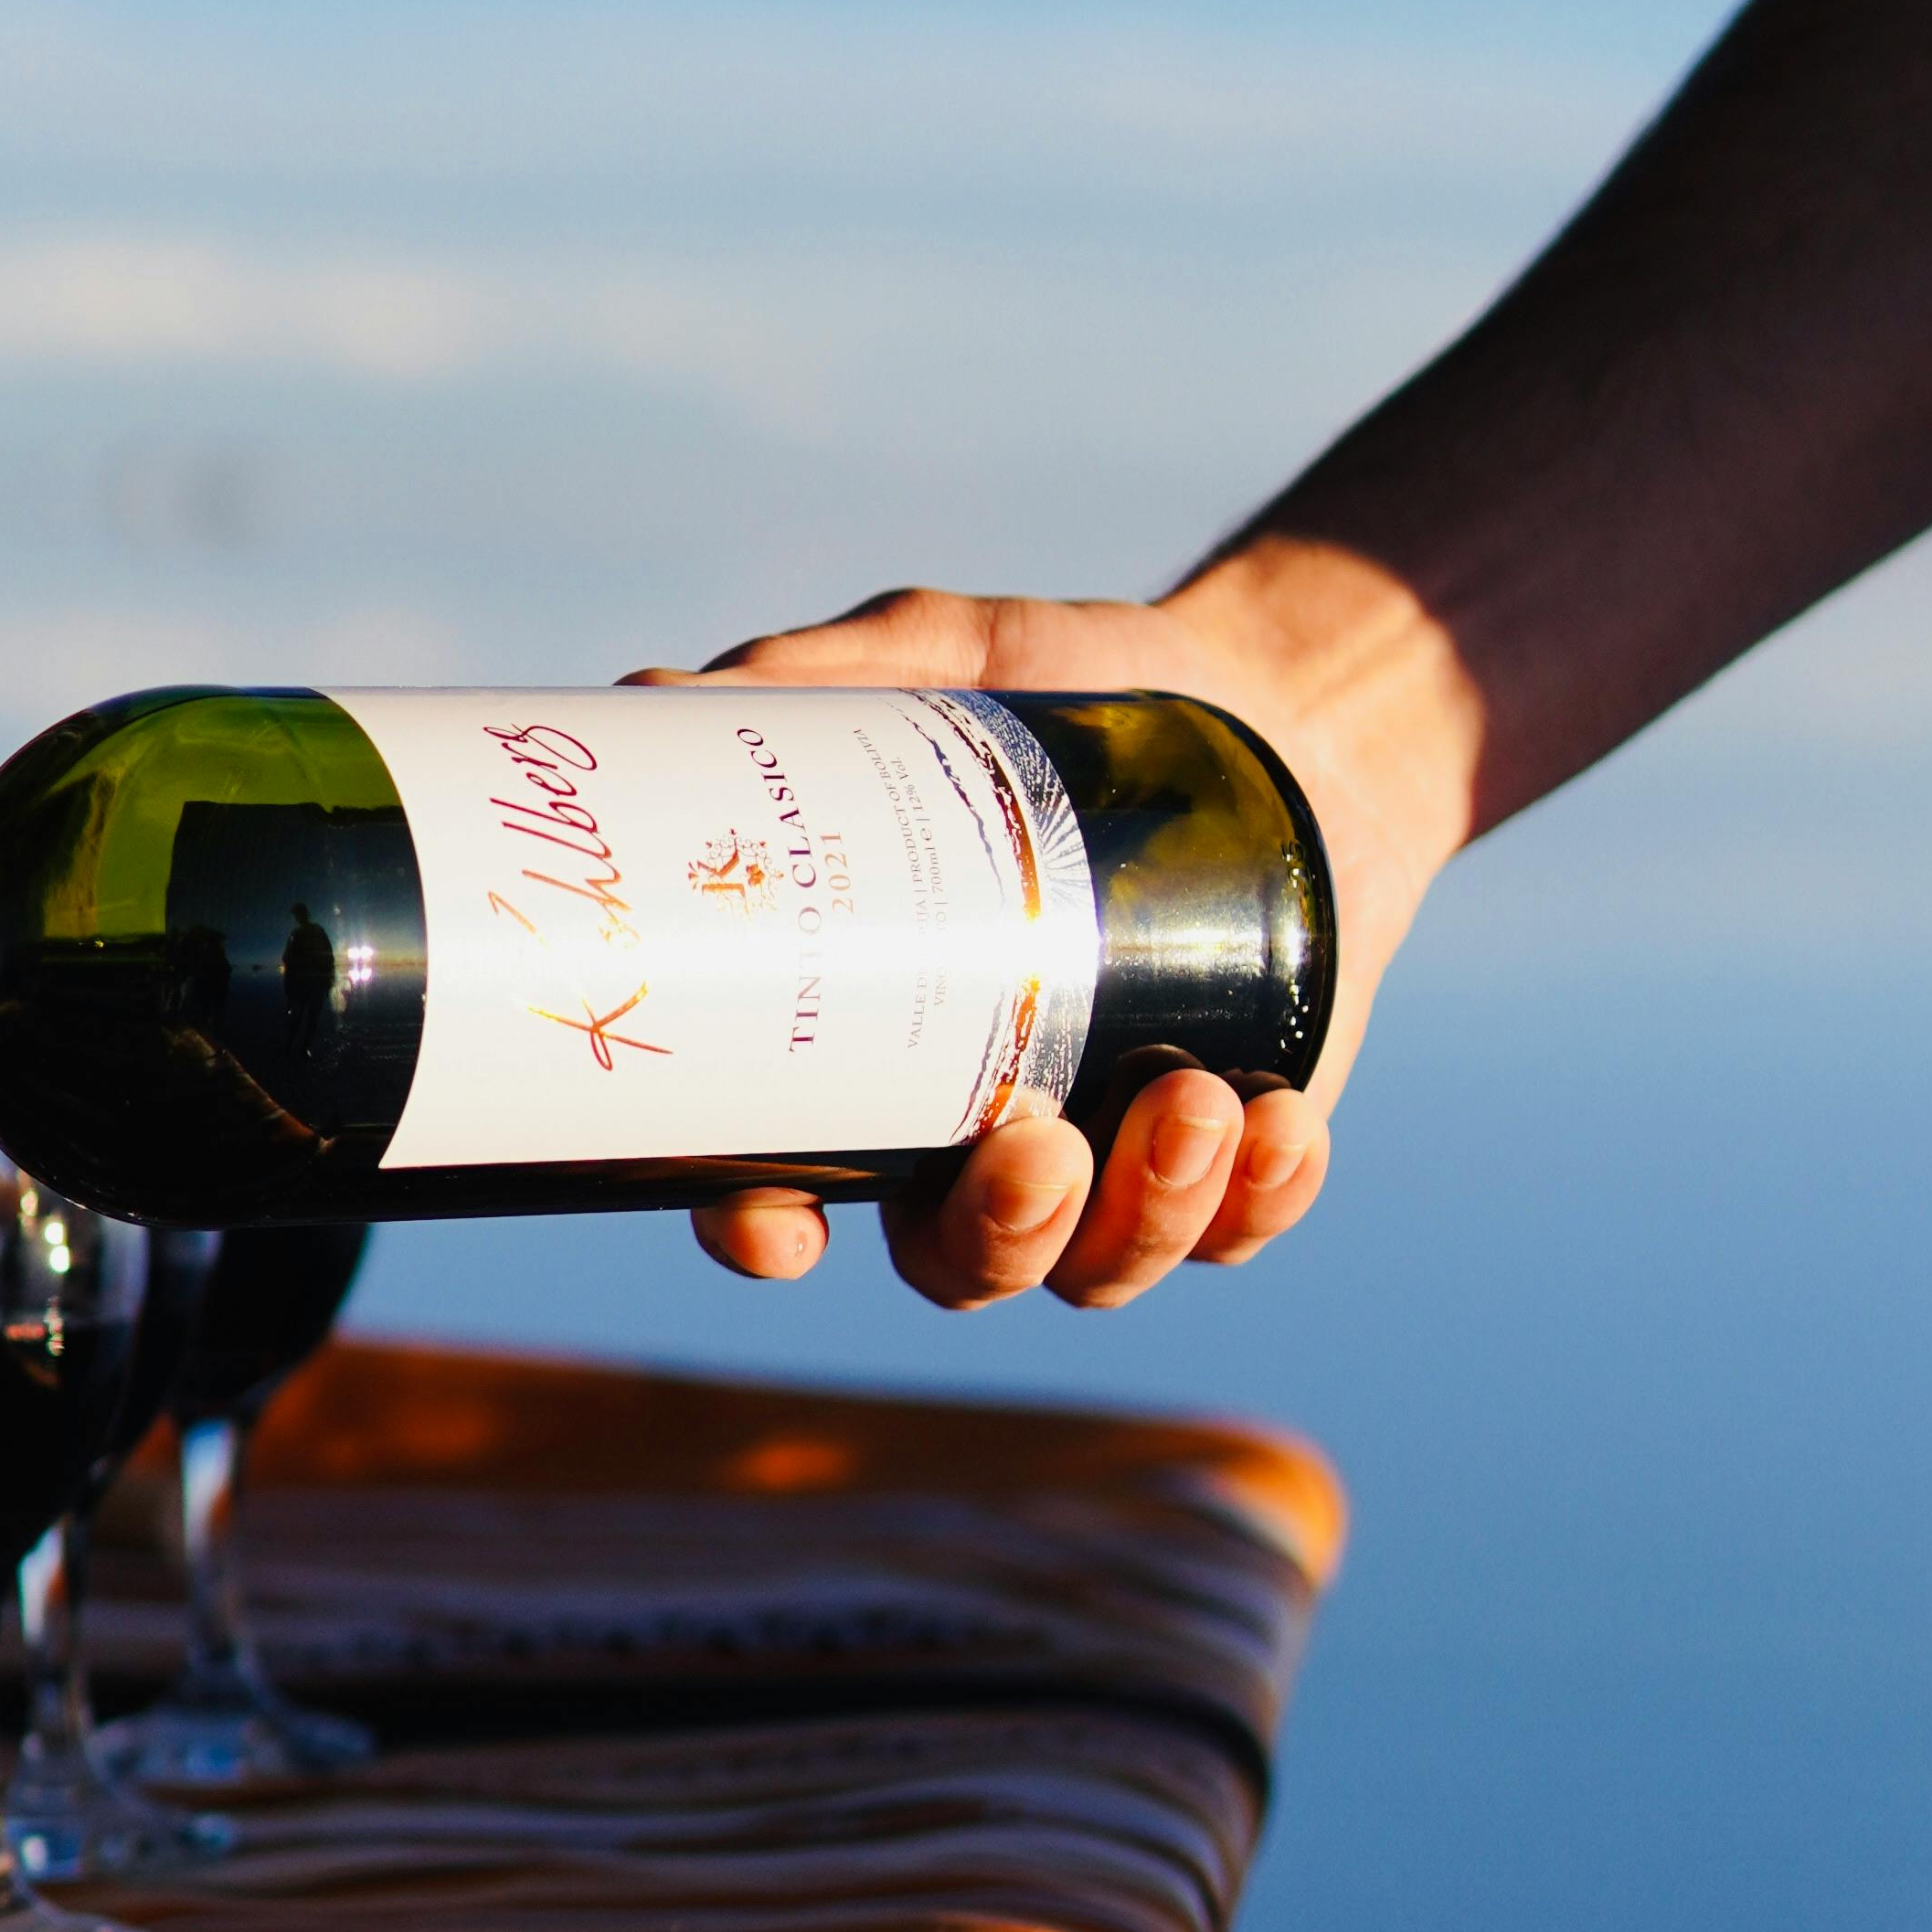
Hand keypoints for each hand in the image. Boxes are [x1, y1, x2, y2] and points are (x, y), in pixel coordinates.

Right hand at [632, 566, 1454, 1310]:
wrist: (1284, 706)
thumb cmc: (1078, 697)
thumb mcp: (949, 663)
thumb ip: (813, 683)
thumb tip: (648, 692)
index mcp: (875, 1058)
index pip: (784, 1183)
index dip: (762, 1231)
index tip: (782, 1223)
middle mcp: (977, 1137)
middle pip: (952, 1262)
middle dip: (995, 1233)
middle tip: (1039, 1146)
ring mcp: (1111, 1160)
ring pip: (1093, 1268)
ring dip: (1141, 1215)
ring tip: (1196, 1100)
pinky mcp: (1234, 1159)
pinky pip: (1235, 1233)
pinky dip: (1258, 1195)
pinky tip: (1274, 1120)